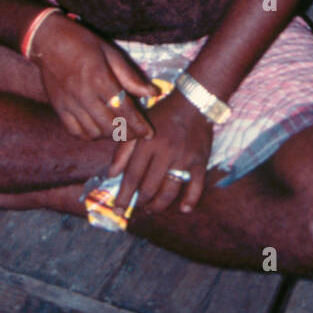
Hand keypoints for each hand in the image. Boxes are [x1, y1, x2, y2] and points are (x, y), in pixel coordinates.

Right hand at [31, 12, 157, 141]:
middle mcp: (84, 95)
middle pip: (110, 126)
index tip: (148, 134)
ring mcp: (69, 104)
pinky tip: (98, 130)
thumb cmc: (84, 43)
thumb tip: (154, 93)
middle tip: (137, 134)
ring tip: (119, 130)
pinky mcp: (58, 108)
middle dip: (127, 134)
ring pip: (94, 132)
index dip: (139, 125)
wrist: (49, 41)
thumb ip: (131, 76)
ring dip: (110, 135)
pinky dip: (89, 136)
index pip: (124, 110)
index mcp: (100, 79)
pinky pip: (76, 132)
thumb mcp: (111, 53)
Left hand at [109, 89, 212, 216]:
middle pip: (149, 187)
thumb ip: (123, 149)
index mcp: (147, 143)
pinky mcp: (200, 160)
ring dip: (160, 205)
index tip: (118, 210)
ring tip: (153, 208)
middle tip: (138, 206)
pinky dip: (191, 199)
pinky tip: (183, 208)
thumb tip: (111, 174)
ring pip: (170, 191)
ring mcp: (184, 158)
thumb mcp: (139, 126)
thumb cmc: (163, 114)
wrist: (194, 102)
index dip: (124, 196)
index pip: (132, 176)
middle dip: (141, 202)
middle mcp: (165, 152)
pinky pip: (196, 185)